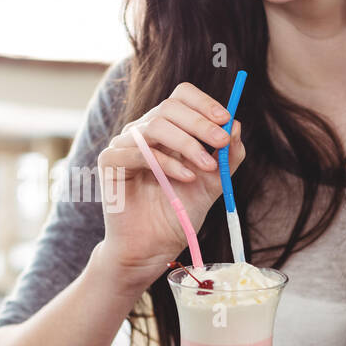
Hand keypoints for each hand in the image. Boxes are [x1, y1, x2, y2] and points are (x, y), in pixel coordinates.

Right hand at [97, 81, 245, 287]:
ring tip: (208, 167)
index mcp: (166, 130)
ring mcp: (124, 144)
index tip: (225, 119)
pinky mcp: (109, 162)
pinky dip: (167, 163)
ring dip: (187, 144)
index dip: (203, 103)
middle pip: (169, 107)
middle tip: (222, 141)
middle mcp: (143, 131)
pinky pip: (138, 152)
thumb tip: (235, 124)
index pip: (181, 98)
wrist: (152, 248)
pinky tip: (186, 177)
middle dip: (200, 123)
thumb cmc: (178, 214)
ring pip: (155, 125)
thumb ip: (226, 156)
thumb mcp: (213, 183)